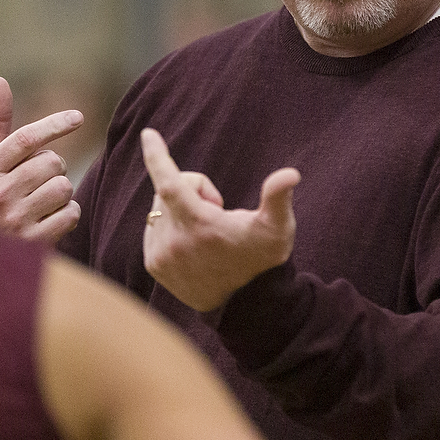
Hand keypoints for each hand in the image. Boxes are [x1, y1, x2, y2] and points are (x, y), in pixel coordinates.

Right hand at [0, 76, 83, 242]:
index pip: (25, 140)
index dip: (54, 125)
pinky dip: (68, 213)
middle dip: (53, 166)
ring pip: (64, 187)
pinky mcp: (33, 243)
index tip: (78, 117)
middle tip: (36, 179)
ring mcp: (14, 221)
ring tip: (40, 200)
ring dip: (61, 191)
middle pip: (52, 162)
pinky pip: (71, 214)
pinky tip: (49, 219)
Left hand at [140, 127, 298, 311]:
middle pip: (169, 190)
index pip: (170, 183)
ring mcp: (161, 254)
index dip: (157, 157)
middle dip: (192, 189)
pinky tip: (193, 243)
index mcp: (200, 225)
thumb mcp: (276, 228)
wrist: (245, 305)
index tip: (148, 134)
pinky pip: (153, 227)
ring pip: (159, 209)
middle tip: (218, 210)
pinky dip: (170, 226)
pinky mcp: (154, 265)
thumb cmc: (262, 260)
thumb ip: (278, 198)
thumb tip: (290, 174)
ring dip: (180, 209)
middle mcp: (174, 241)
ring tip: (206, 232)